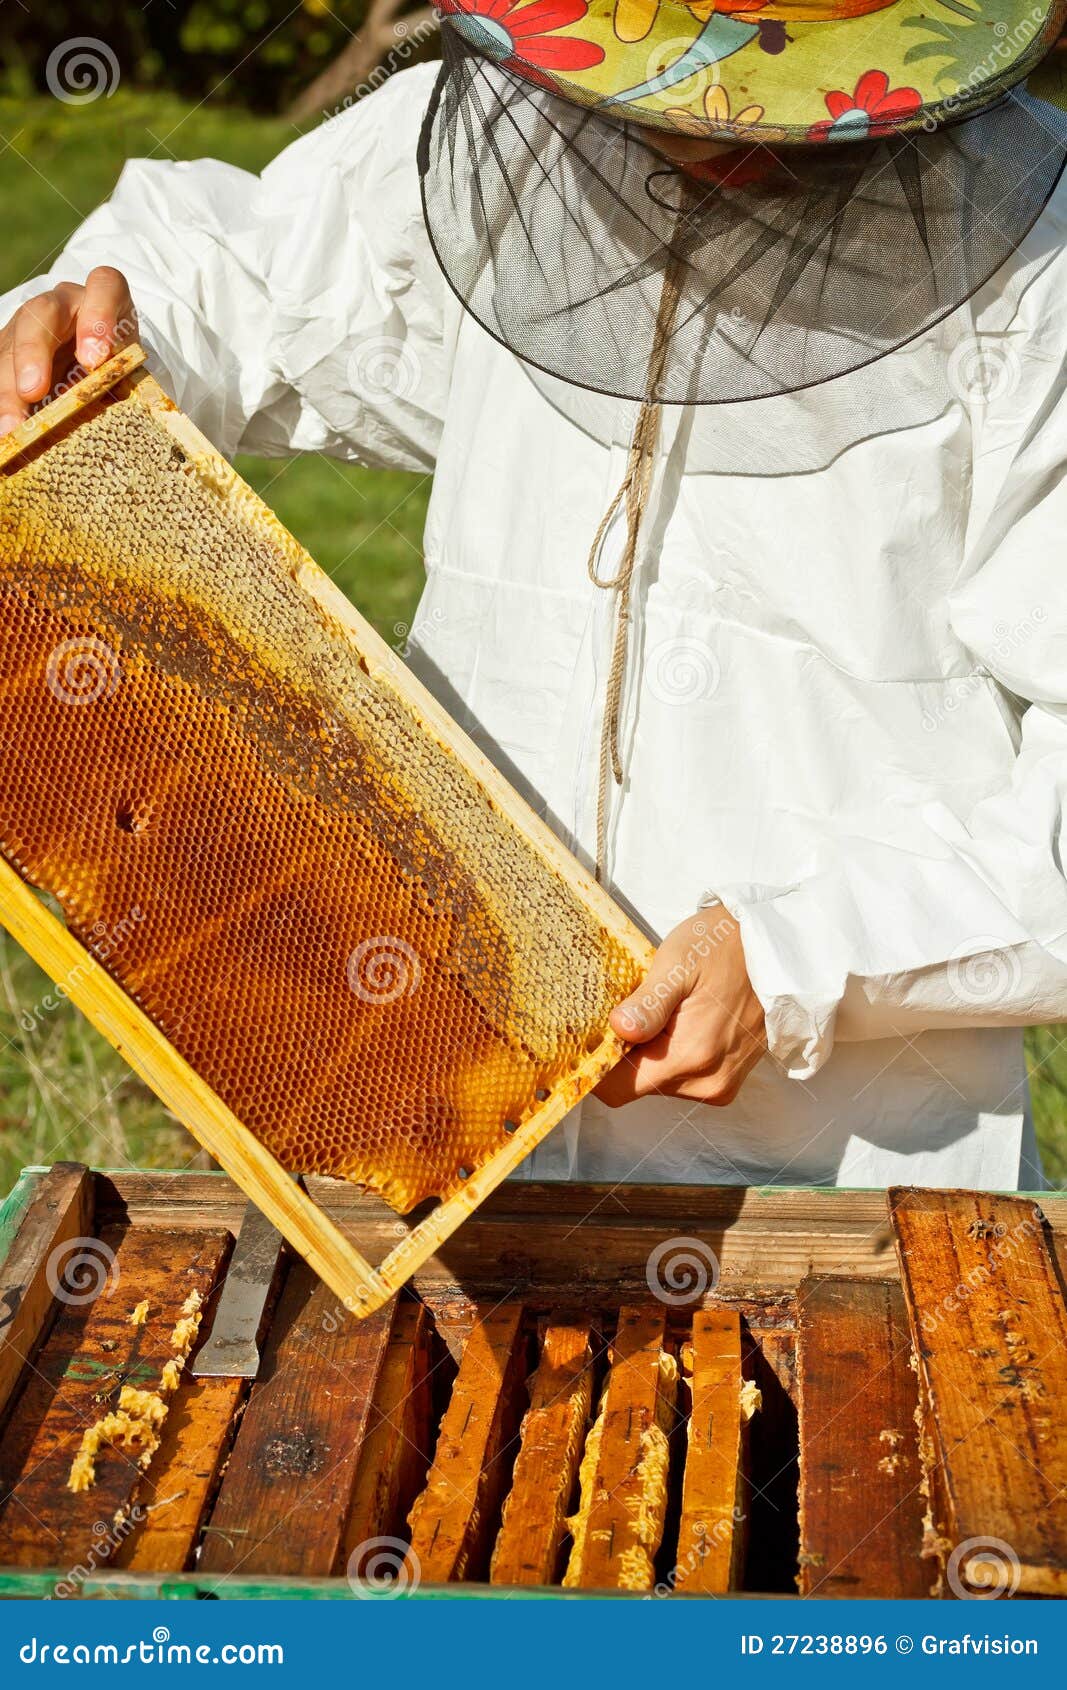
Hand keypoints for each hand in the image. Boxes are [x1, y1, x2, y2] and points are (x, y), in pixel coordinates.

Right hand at [0, 266, 136, 436]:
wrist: (98, 366)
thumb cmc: (119, 364)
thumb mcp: (129, 370)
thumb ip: (123, 381)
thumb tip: (112, 419)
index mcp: (103, 298)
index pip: (104, 286)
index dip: (99, 317)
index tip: (95, 360)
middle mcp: (63, 304)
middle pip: (42, 313)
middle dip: (34, 352)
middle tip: (33, 390)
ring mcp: (31, 323)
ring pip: (12, 343)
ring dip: (9, 386)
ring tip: (11, 425)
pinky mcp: (11, 347)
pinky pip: (2, 370)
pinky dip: (4, 399)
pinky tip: (7, 427)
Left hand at [595, 909, 766, 1106]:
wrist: (779, 948)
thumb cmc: (725, 947)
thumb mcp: (679, 962)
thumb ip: (649, 1002)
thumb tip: (619, 1029)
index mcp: (690, 1057)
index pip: (618, 1089)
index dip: (598, 1065)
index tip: (591, 1035)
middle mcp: (706, 1082)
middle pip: (637, 1085)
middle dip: (626, 1053)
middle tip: (631, 1008)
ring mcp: (721, 1084)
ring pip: (658, 1082)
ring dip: (651, 1052)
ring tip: (663, 1009)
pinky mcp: (729, 1079)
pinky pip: (683, 1077)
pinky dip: (672, 1054)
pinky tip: (682, 1020)